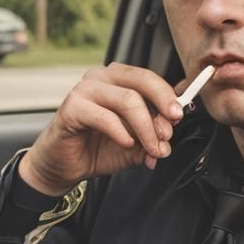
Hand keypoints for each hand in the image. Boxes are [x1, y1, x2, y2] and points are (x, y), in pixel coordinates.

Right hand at [20, 63, 183, 195]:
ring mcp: (85, 90)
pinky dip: (122, 133)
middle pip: (142, 81)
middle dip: (162, 107)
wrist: (64, 166)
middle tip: (168, 131)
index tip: (178, 118)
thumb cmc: (97, 148)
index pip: (150, 79)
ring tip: (150, 148)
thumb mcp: (135, 145)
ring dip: (146, 128)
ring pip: (128, 100)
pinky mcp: (72, 107)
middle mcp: (102, 78)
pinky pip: (105, 117)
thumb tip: (168, 141)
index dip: (168, 98)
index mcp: (118, 79)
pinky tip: (126, 144)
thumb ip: (152, 139)